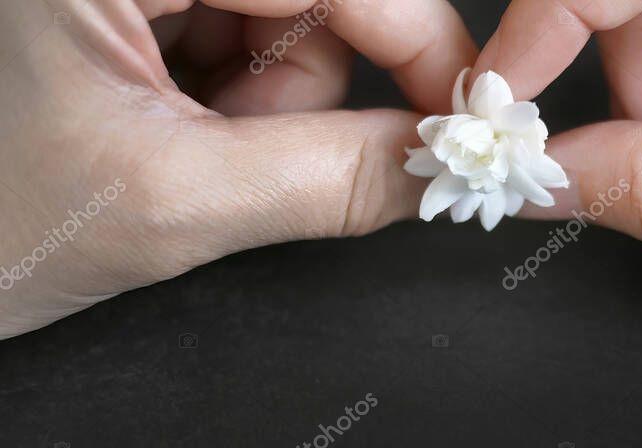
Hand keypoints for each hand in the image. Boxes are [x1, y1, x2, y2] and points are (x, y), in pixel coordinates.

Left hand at [0, 0, 475, 337]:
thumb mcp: (173, 204)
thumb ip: (331, 182)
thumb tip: (442, 169)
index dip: (421, 41)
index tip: (465, 117)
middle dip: (308, 88)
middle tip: (244, 152)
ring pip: (289, 23)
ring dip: (267, 103)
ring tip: (186, 150)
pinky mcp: (146, 6)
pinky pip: (250, 39)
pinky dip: (241, 98)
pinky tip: (175, 129)